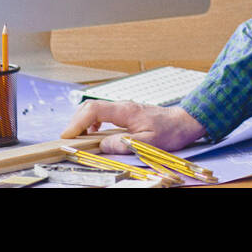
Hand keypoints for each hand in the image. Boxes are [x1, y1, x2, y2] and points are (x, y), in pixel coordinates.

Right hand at [60, 100, 207, 154]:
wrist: (183, 122)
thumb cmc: (169, 131)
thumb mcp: (147, 142)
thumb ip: (123, 144)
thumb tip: (102, 145)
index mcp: (125, 111)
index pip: (93, 110)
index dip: (77, 122)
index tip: (68, 136)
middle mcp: (122, 106)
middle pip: (90, 108)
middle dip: (75, 122)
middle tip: (68, 139)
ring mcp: (123, 108)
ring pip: (95, 110)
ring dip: (83, 123)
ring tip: (78, 139)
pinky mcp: (125, 113)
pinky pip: (103, 114)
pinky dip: (93, 123)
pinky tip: (94, 135)